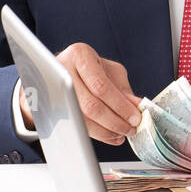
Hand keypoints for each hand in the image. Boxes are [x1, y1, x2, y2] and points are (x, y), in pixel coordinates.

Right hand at [26, 42, 142, 144]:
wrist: (64, 71)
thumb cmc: (91, 69)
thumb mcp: (110, 71)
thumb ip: (124, 89)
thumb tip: (137, 107)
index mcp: (80, 55)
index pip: (101, 86)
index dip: (120, 105)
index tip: (136, 118)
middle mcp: (63, 71)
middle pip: (91, 105)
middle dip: (115, 121)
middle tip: (131, 129)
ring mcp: (54, 90)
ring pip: (82, 120)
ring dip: (107, 131)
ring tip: (122, 133)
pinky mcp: (53, 107)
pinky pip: (77, 126)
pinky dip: (98, 134)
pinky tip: (111, 136)